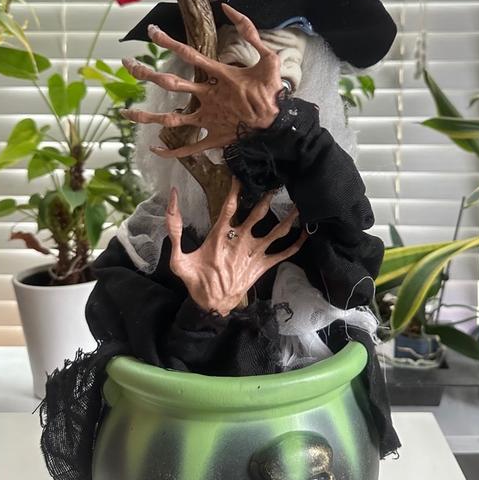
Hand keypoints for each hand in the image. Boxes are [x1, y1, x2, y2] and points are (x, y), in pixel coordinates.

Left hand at [121, 4, 282, 158]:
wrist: (279, 125)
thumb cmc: (274, 92)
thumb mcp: (270, 58)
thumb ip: (251, 33)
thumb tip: (230, 9)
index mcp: (221, 77)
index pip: (189, 54)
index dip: (168, 42)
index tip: (151, 32)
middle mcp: (210, 97)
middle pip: (171, 83)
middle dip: (146, 73)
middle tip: (127, 64)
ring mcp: (209, 119)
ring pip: (172, 119)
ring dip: (147, 117)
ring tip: (126, 113)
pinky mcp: (213, 137)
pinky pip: (189, 147)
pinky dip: (171, 152)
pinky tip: (155, 149)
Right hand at [166, 178, 306, 315]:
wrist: (213, 305)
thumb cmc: (196, 280)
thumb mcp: (178, 259)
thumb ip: (174, 230)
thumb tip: (172, 200)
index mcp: (221, 237)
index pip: (230, 206)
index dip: (236, 188)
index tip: (241, 174)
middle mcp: (241, 241)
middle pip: (259, 213)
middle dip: (268, 196)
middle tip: (277, 181)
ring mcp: (255, 254)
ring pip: (277, 231)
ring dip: (289, 217)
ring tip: (299, 202)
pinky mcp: (264, 266)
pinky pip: (284, 253)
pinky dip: (297, 243)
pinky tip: (307, 233)